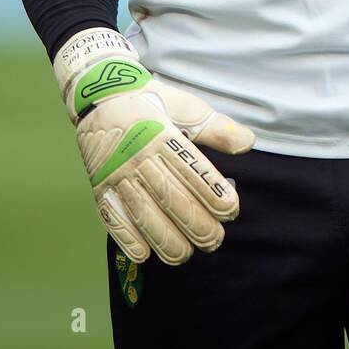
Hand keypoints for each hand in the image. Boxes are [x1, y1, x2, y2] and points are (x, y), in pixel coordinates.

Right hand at [54, 27, 255, 264]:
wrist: (100, 93)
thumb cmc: (151, 101)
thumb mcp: (186, 106)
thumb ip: (216, 128)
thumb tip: (249, 142)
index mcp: (162, 134)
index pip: (191, 170)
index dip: (212, 193)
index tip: (230, 210)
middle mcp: (138, 156)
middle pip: (170, 196)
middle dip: (195, 223)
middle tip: (214, 240)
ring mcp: (116, 173)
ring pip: (142, 212)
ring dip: (165, 238)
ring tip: (185, 255)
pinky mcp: (99, 185)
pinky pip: (111, 215)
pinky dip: (127, 237)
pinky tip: (145, 254)